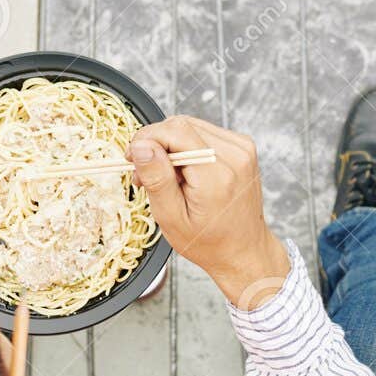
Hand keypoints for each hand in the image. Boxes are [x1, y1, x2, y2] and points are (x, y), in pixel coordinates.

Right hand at [127, 117, 288, 308]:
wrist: (244, 250)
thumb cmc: (210, 242)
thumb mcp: (172, 218)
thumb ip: (156, 178)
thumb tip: (141, 146)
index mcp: (217, 175)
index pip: (175, 131)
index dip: (146, 139)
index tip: (132, 158)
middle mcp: (235, 155)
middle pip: (181, 125)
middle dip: (155, 144)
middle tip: (144, 173)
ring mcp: (243, 148)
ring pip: (190, 127)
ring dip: (170, 146)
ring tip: (166, 177)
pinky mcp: (242, 147)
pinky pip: (204, 133)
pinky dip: (187, 147)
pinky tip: (184, 172)